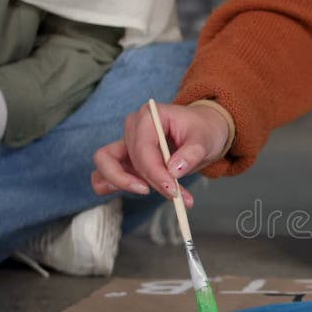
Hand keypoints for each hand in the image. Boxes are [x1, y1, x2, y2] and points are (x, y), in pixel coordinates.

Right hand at [92, 103, 229, 205]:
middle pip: (130, 159)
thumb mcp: (204, 141)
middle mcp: (133, 126)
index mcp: (150, 116)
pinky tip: (128, 192)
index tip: (173, 190)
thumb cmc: (203, 131)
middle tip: (175, 195)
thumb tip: (174, 171)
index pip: (143, 147)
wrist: (203, 131)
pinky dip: (114, 185)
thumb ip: (191, 154)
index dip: (155, 172)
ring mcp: (126, 142)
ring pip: (107, 165)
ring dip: (126, 184)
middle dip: (151, 181)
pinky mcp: (125, 158)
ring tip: (150, 194)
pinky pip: (106, 172)